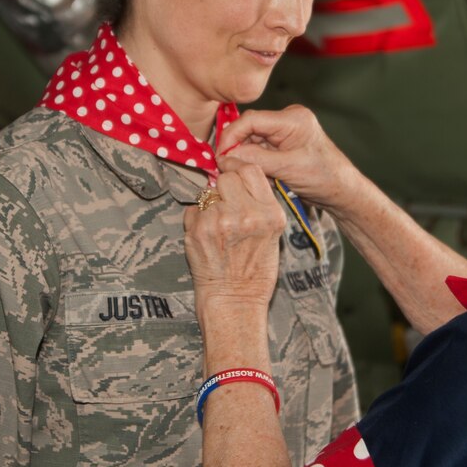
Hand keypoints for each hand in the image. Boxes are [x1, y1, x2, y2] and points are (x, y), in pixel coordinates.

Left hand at [183, 164, 285, 307]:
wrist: (235, 301)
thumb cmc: (255, 271)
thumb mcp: (273, 235)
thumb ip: (260, 204)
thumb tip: (238, 176)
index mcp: (270, 214)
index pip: (251, 170)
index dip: (237, 165)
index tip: (229, 166)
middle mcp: (247, 215)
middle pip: (227, 177)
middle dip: (224, 187)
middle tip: (226, 205)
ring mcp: (220, 222)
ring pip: (208, 193)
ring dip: (210, 204)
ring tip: (218, 227)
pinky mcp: (198, 231)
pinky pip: (193, 209)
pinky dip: (197, 219)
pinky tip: (207, 237)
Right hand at [217, 105, 358, 210]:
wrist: (343, 192)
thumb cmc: (325, 178)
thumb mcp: (287, 169)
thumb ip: (255, 160)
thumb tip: (225, 157)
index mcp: (293, 118)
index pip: (251, 120)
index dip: (231, 136)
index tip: (220, 156)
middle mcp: (288, 120)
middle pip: (250, 129)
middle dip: (238, 149)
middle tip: (227, 169)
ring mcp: (286, 132)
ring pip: (253, 141)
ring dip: (247, 158)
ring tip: (248, 175)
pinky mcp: (283, 145)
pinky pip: (260, 149)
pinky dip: (255, 163)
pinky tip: (260, 176)